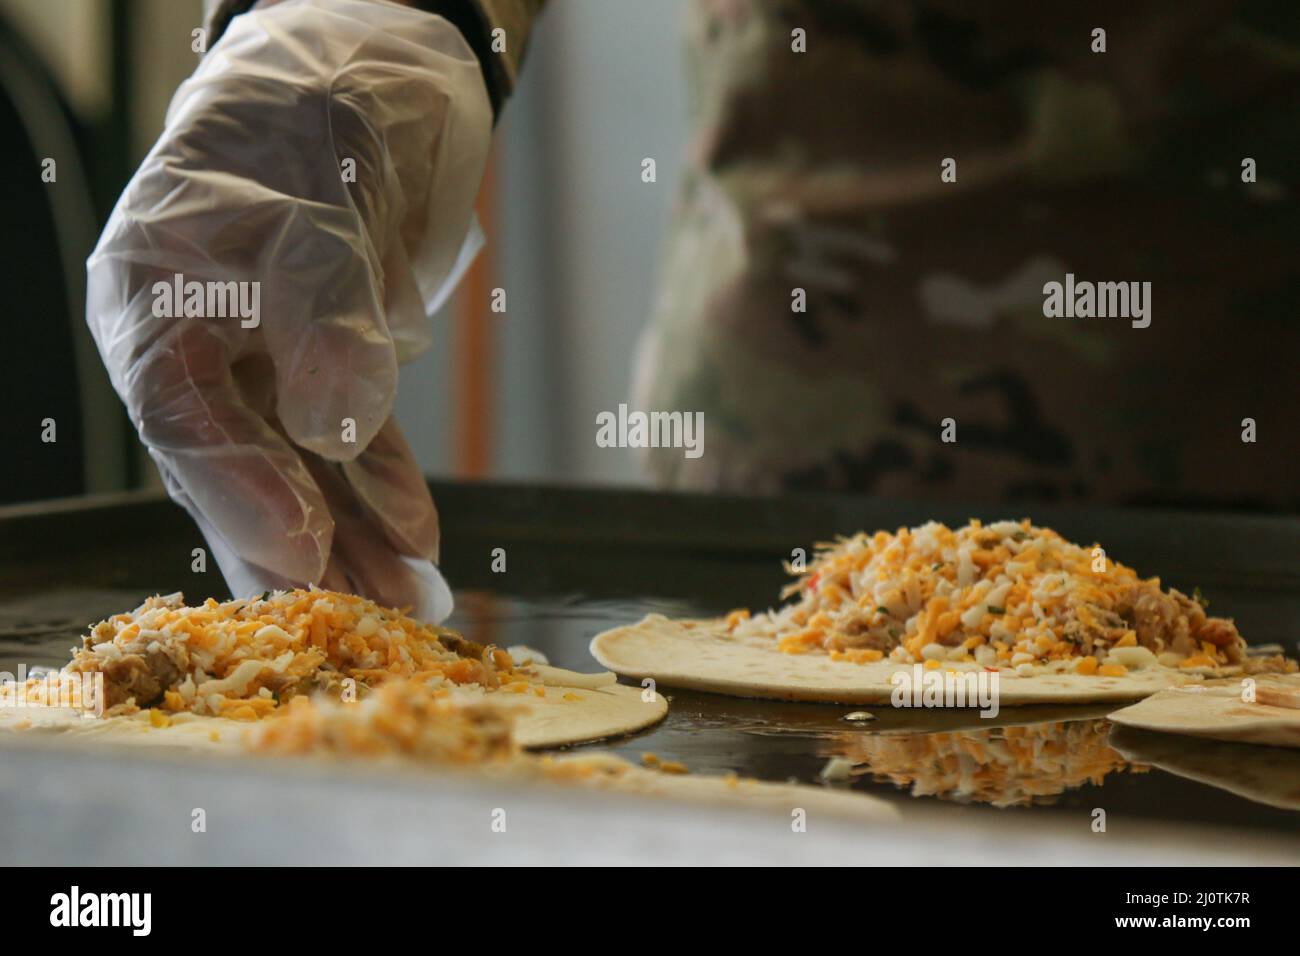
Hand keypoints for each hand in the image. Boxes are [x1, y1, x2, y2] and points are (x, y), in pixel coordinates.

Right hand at [86, 0, 491, 620]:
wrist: (372, 66)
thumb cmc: (318, 111)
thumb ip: (323, 313)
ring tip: (403, 597)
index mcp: (155, 297)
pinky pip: (349, 434)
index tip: (302, 551)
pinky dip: (383, 481)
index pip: (183, 415)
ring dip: (353, 530)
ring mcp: (259, 353)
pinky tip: (415, 532)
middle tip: (350, 616)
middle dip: (299, 543)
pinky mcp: (323, 355)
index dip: (240, 491)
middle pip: (238, 462)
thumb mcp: (316, 199)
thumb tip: (335, 423)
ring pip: (300, 461)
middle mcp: (197, 339)